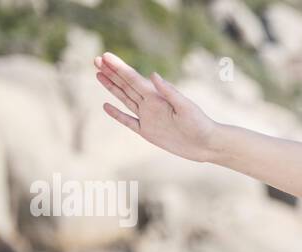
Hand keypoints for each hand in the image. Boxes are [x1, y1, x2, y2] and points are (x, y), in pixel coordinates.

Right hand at [93, 51, 220, 162]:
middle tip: (95, 59)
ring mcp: (147, 117)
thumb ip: (169, 92)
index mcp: (157, 96)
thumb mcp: (186, 107)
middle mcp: (150, 104)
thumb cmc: (200, 124)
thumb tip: (153, 75)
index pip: (133, 79)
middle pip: (125, 85)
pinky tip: (106, 105)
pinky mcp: (147, 132)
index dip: (118, 68)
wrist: (206, 144)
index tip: (105, 56)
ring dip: (111, 87)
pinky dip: (117, 114)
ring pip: (124, 99)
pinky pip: (128, 121)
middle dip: (111, 72)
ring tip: (98, 74)